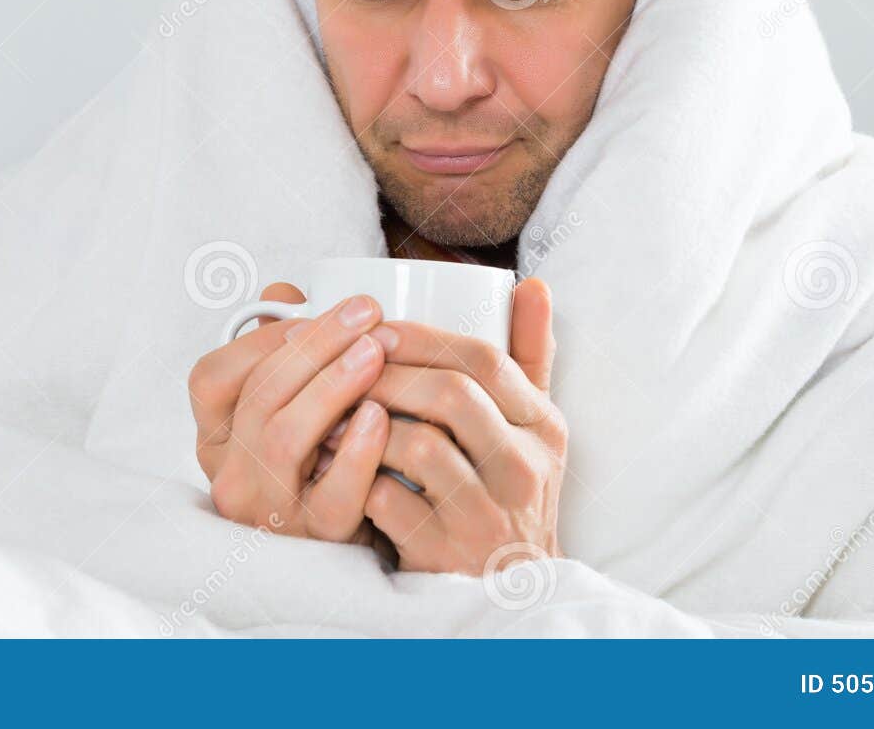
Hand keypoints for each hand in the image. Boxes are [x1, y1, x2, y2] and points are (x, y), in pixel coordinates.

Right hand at [187, 282, 394, 544]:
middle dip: (314, 346)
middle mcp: (231, 477)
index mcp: (218, 438)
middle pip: (258, 398)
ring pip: (284, 439)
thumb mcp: (297, 406)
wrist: (364, 542)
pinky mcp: (316, 542)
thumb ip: (286, 349)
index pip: (211, 378)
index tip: (312, 304)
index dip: (261, 337)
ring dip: (332, 385)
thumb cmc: (327, 459)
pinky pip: (333, 495)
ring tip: (375, 350)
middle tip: (366, 313)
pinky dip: (357, 451)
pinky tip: (380, 415)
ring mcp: (269, 513)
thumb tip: (284, 292)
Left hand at [324, 277, 565, 574]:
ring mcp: (486, 515)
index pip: (486, 359)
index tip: (377, 327)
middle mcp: (524, 469)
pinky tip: (332, 462)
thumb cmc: (509, 491)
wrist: (509, 590)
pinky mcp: (445, 553)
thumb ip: (530, 356)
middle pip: (451, 395)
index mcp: (543, 426)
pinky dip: (356, 476)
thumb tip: (531, 284)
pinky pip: (392, 502)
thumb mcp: (533, 427)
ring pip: (419, 446)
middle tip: (343, 362)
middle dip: (387, 372)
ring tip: (330, 410)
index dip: (424, 337)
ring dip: (364, 422)